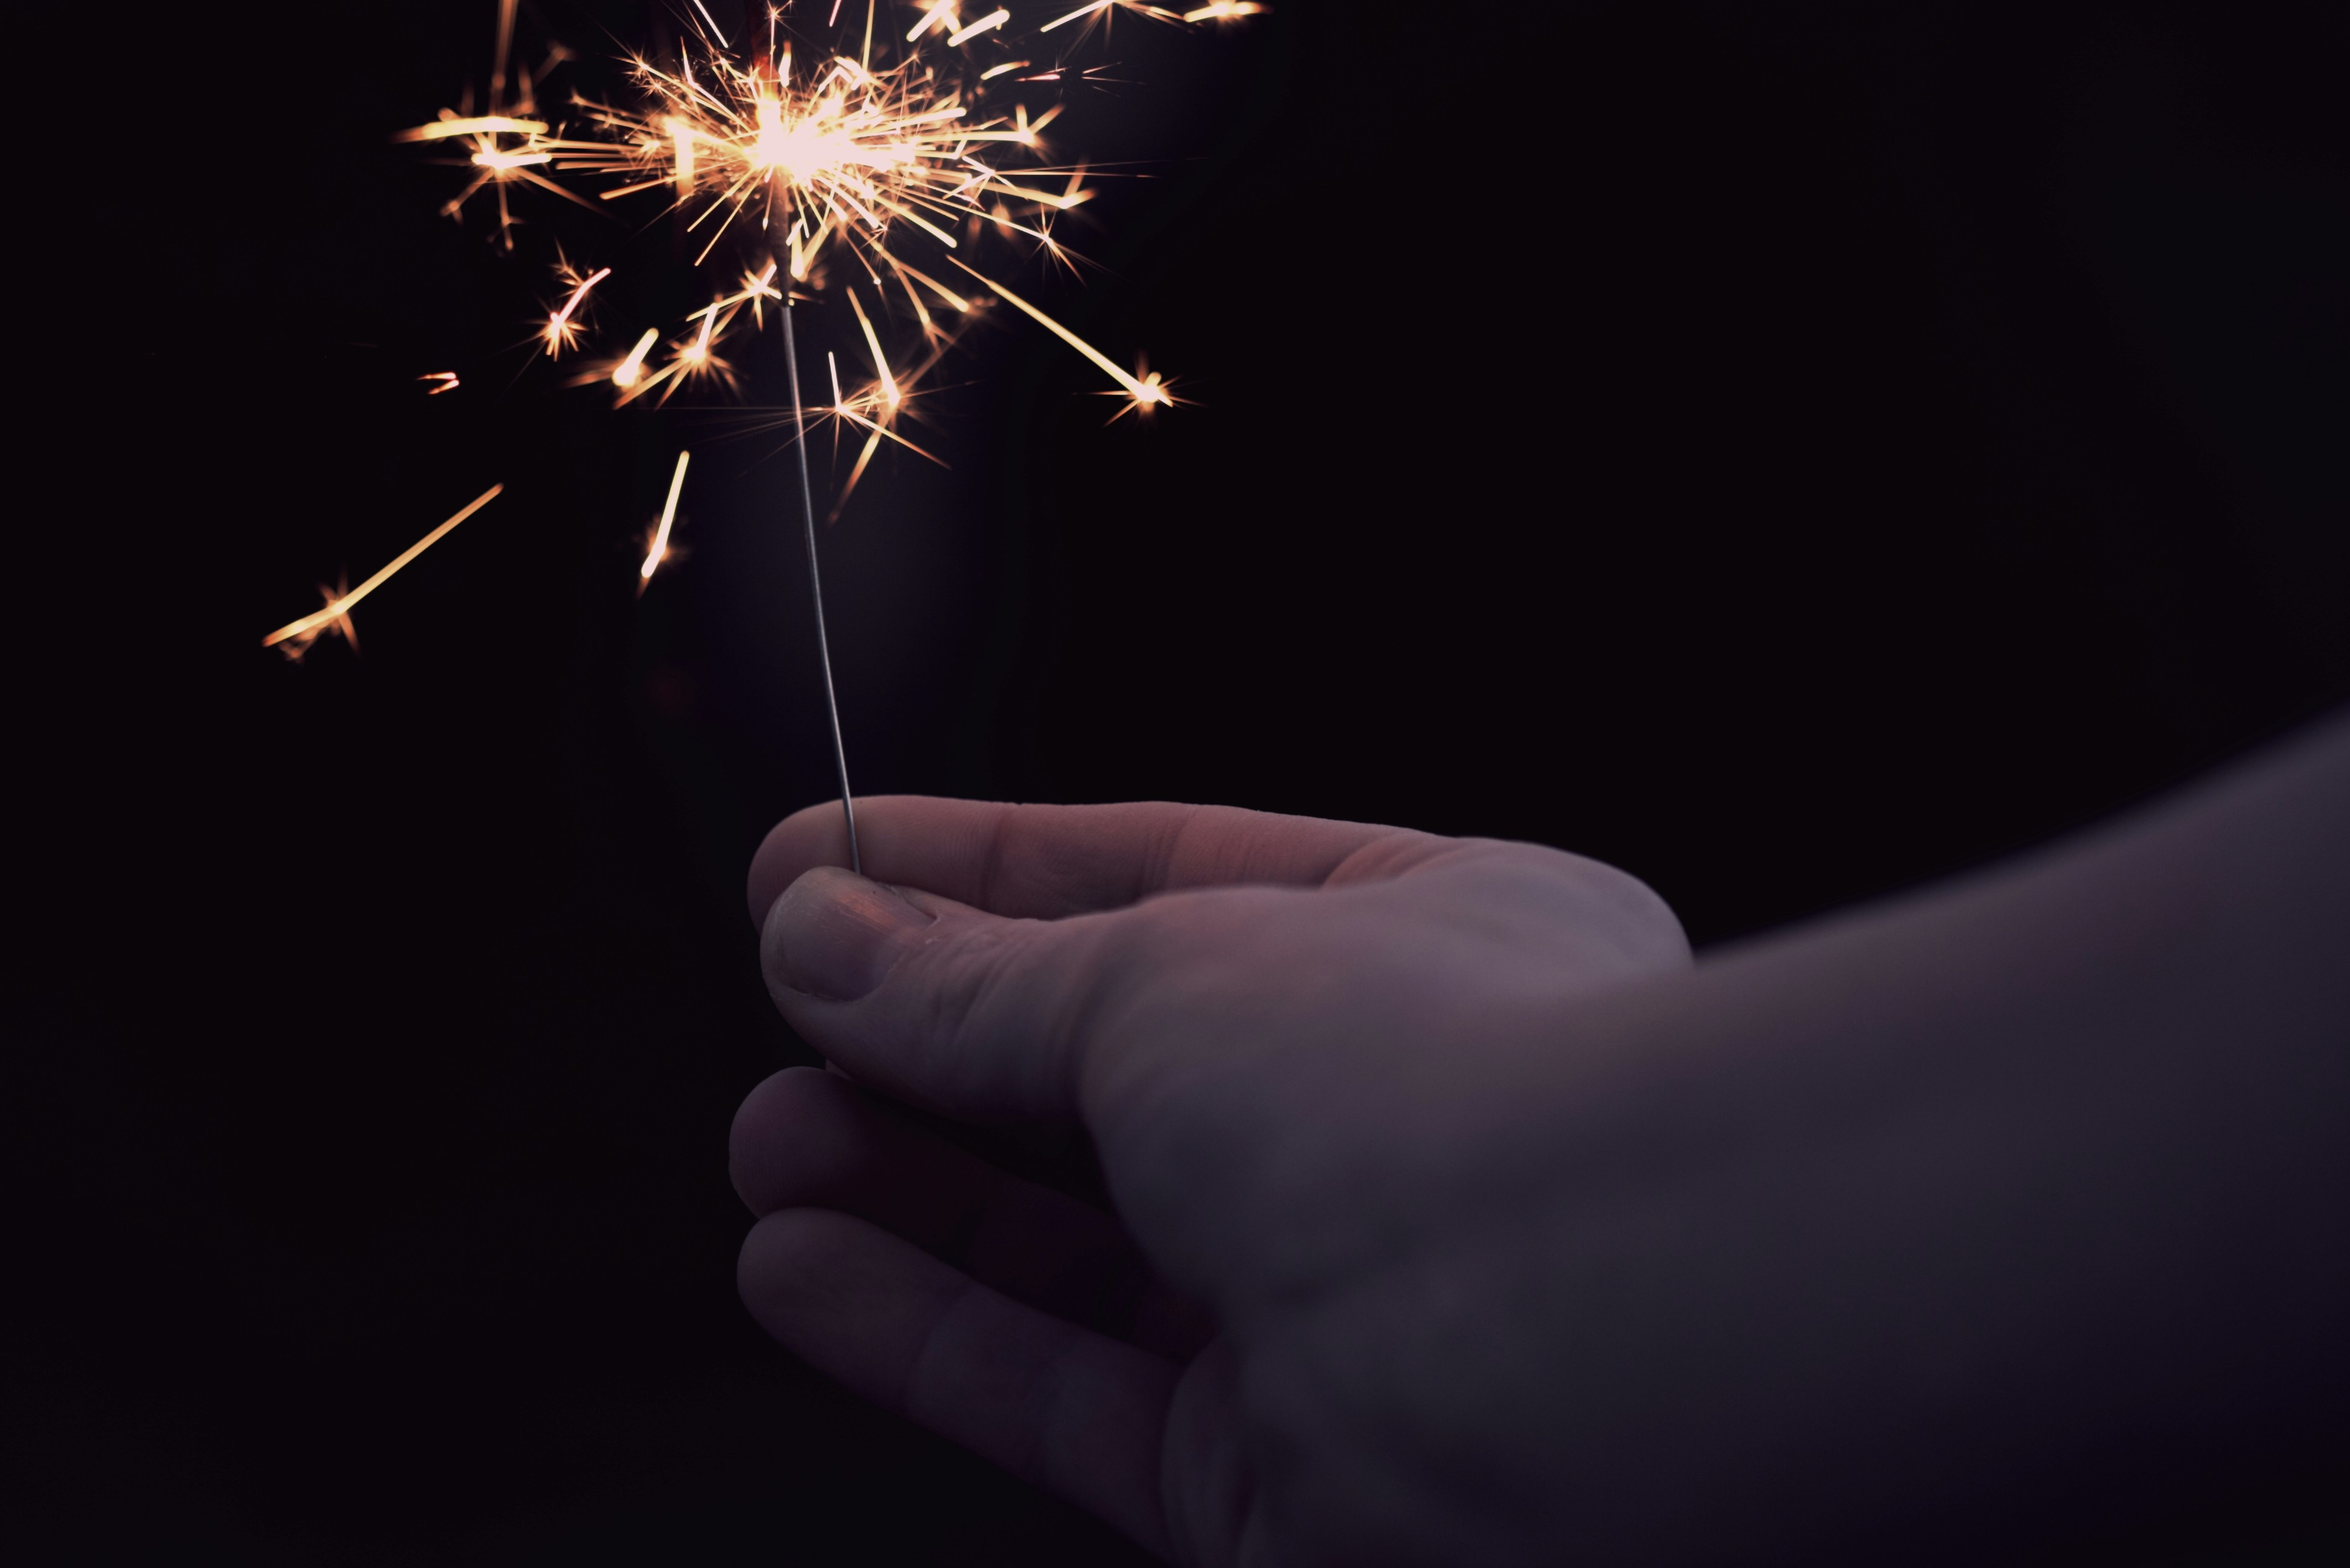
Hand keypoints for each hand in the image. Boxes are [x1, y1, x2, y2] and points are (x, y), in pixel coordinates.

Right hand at [729, 796, 1687, 1562]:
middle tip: (776, 1015)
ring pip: (1084, 1246)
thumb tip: (815, 934)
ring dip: (906, 1191)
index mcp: (1444, 941)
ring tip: (766, 1146)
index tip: (814, 862)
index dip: (977, 873)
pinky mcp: (1281, 1486)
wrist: (1583, 1373)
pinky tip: (798, 1270)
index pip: (1169, 882)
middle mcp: (1406, 1129)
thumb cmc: (1434, 1104)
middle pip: (1115, 1073)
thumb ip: (969, 979)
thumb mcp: (1159, 971)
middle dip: (927, 1046)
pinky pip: (1071, 1395)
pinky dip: (929, 1332)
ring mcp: (1350, 1315)